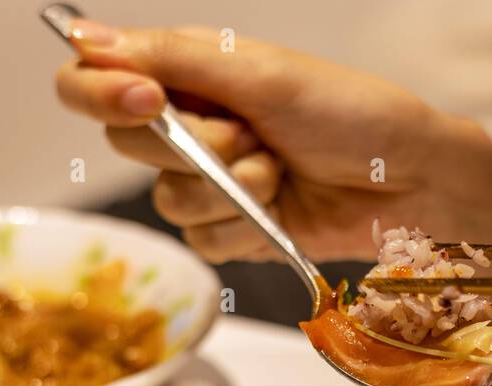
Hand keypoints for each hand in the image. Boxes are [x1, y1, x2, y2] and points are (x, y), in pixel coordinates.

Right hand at [55, 20, 491, 262]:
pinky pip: (202, 241)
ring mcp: (210, 180)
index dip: (102, 94)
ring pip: (169, 200)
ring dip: (231, 188)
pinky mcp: (232, 228)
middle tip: (254, 134)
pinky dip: (244, 226)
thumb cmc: (350, 112)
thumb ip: (170, 58)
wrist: (408, 181)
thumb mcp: (259, 73)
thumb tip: (83, 38)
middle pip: (128, 146)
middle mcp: (189, 124)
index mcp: (187, 71)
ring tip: (280, 169)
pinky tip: (282, 206)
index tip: (147, 100)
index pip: (91, 79)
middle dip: (196, 146)